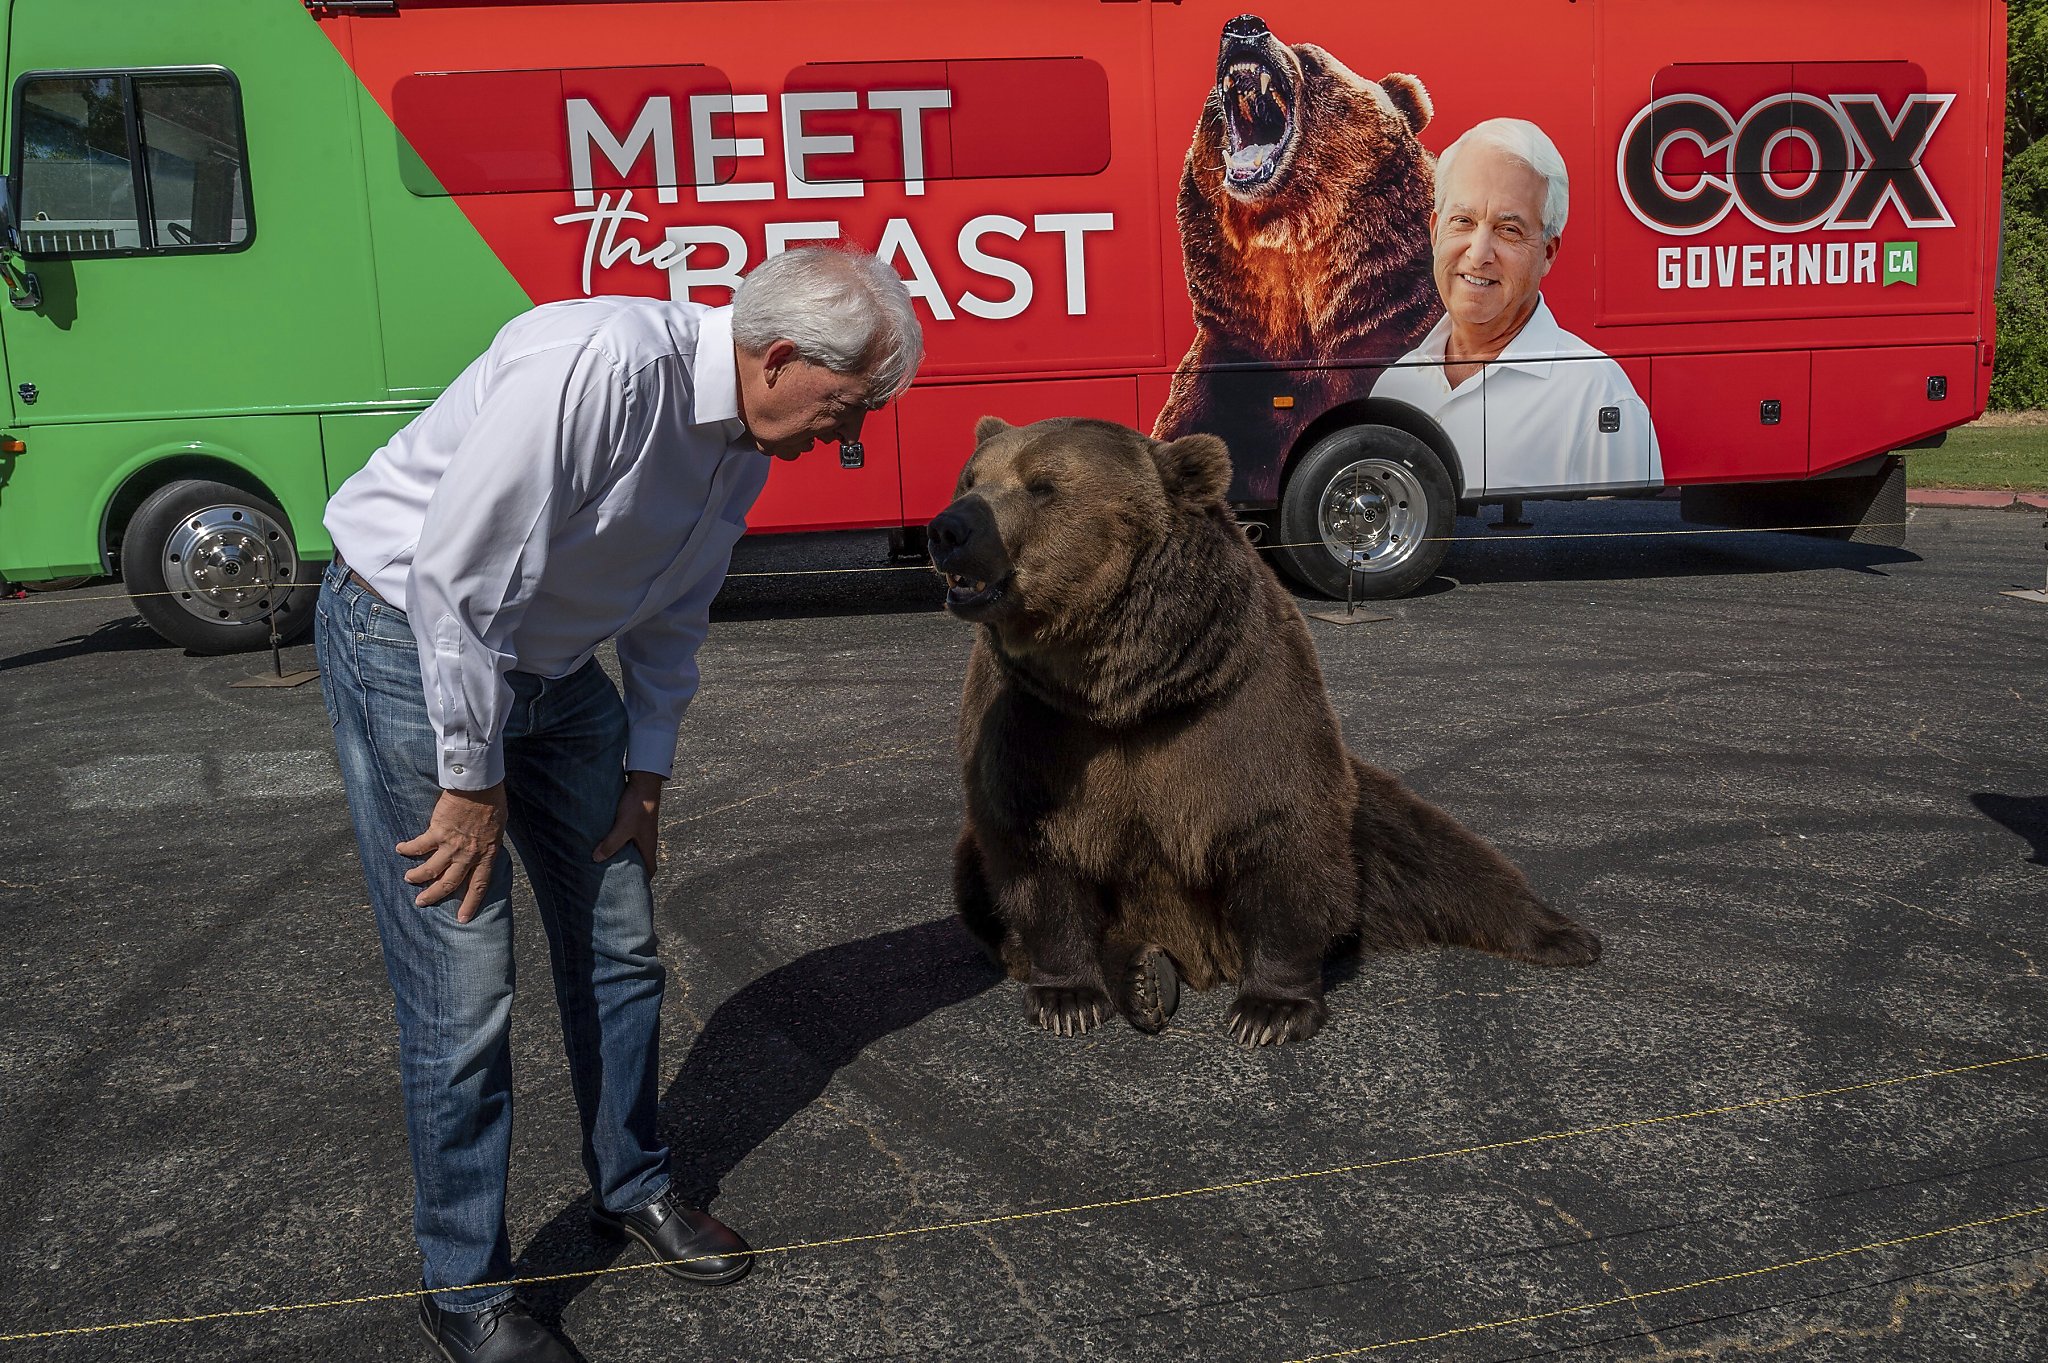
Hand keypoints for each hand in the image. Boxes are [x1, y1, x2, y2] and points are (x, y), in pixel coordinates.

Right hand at [397, 784, 507, 921]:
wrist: (480, 786)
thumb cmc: (493, 803)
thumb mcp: (498, 829)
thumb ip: (488, 843)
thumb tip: (482, 849)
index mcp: (487, 855)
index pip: (479, 886)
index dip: (470, 903)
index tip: (463, 919)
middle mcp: (468, 855)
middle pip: (449, 883)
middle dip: (434, 895)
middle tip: (422, 902)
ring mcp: (452, 845)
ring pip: (431, 869)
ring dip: (418, 876)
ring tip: (409, 879)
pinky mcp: (437, 832)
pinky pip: (419, 845)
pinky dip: (408, 848)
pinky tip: (400, 848)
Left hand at [595, 770, 663, 878]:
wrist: (644, 782)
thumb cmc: (638, 806)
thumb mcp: (623, 827)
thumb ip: (611, 843)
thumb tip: (597, 859)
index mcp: (648, 845)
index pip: (650, 869)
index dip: (644, 880)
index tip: (632, 888)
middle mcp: (647, 840)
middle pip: (641, 860)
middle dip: (631, 870)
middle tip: (615, 878)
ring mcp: (642, 830)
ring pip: (634, 848)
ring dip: (623, 856)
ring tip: (607, 862)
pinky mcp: (635, 821)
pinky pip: (628, 838)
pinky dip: (620, 843)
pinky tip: (607, 842)